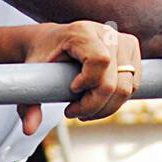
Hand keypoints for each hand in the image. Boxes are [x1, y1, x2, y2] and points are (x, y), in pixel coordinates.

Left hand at [16, 21, 139, 134]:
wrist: (51, 40)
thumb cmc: (41, 56)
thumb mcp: (30, 76)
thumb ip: (28, 102)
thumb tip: (29, 130)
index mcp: (82, 31)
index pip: (100, 60)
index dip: (89, 82)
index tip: (71, 90)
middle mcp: (106, 32)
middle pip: (115, 81)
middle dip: (94, 105)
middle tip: (73, 111)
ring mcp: (122, 40)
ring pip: (128, 86)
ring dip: (106, 107)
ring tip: (84, 109)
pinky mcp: (131, 49)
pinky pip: (133, 84)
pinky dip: (116, 99)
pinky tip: (97, 99)